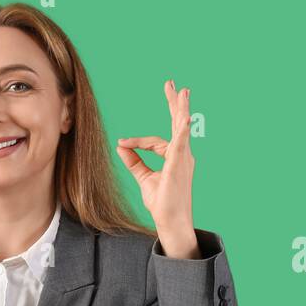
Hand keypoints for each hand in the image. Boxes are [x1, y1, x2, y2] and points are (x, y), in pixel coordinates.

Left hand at [115, 79, 196, 251]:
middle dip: (174, 104)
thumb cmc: (162, 202)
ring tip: (182, 91)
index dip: (137, 142)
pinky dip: (182, 131)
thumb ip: (134, 161)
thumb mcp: (144, 178)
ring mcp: (183, 158)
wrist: (170, 220)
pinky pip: (181, 144)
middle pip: (177, 124)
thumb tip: (121, 146)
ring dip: (181, 109)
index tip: (122, 142)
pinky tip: (184, 119)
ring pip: (181, 128)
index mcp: (175, 157)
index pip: (155, 141)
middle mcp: (182, 154)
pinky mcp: (180, 165)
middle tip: (173, 85)